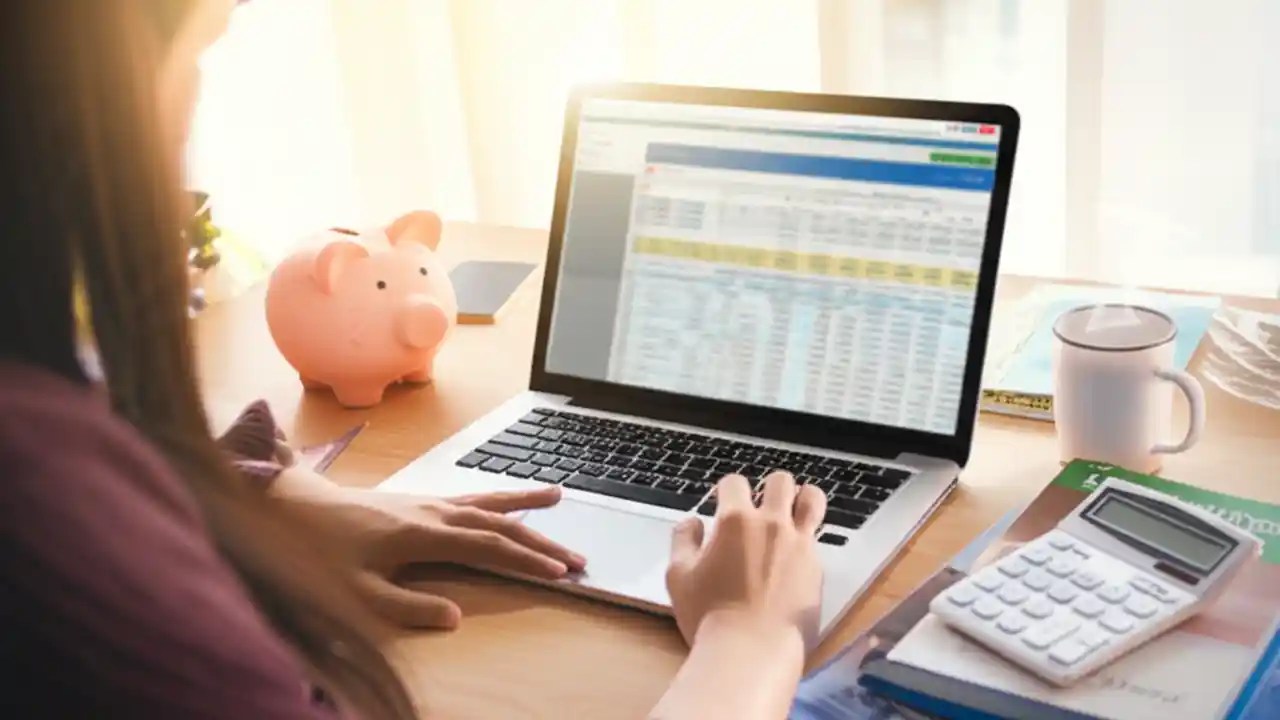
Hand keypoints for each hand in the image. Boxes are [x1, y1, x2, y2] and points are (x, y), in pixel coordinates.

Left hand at [271, 468, 585, 629]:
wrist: (292, 508)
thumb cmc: (319, 554)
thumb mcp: (356, 594)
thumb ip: (406, 608)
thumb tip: (455, 617)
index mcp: (423, 535)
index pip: (489, 547)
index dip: (527, 561)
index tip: (561, 574)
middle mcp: (432, 513)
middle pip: (500, 524)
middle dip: (541, 541)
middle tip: (577, 557)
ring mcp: (427, 503)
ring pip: (488, 503)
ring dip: (526, 505)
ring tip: (559, 496)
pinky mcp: (418, 501)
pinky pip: (469, 497)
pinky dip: (497, 496)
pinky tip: (507, 500)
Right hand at [651, 472, 826, 719]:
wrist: (752, 652)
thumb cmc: (708, 616)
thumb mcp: (678, 576)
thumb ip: (683, 541)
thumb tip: (692, 522)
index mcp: (735, 521)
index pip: (734, 482)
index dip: (726, 490)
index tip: (723, 503)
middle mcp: (772, 524)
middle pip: (780, 482)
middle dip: (768, 488)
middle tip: (759, 508)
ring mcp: (799, 544)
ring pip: (812, 499)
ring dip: (801, 500)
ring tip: (792, 514)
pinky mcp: (817, 567)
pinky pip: (816, 538)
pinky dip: (806, 539)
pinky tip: (795, 557)